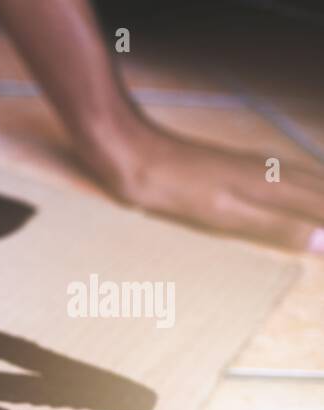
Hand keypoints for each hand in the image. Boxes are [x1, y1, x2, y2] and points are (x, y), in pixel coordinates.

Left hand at [85, 123, 323, 252]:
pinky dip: (305, 191)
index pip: (323, 205)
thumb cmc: (174, 187)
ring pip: (308, 180)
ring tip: (323, 218)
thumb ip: (275, 226)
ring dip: (321, 199)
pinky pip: (289, 178)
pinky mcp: (239, 166)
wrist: (134, 155)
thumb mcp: (225, 215)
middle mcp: (274, 169)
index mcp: (275, 183)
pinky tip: (297, 196)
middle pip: (321, 190)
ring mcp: (257, 164)